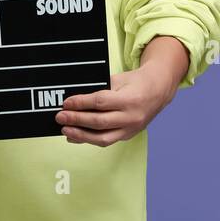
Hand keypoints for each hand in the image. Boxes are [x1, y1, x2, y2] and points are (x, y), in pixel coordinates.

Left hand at [56, 57, 181, 146]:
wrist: (158, 91)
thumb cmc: (137, 82)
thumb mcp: (120, 79)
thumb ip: (100, 89)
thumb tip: (76, 99)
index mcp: (130, 99)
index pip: (100, 102)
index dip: (81, 103)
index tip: (67, 103)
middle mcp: (131, 117)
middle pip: (99, 122)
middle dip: (77, 120)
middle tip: (60, 117)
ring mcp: (130, 129)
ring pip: (102, 138)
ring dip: (81, 135)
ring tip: (65, 130)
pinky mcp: (128, 135)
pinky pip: (106, 141)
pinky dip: (89, 139)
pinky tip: (76, 136)